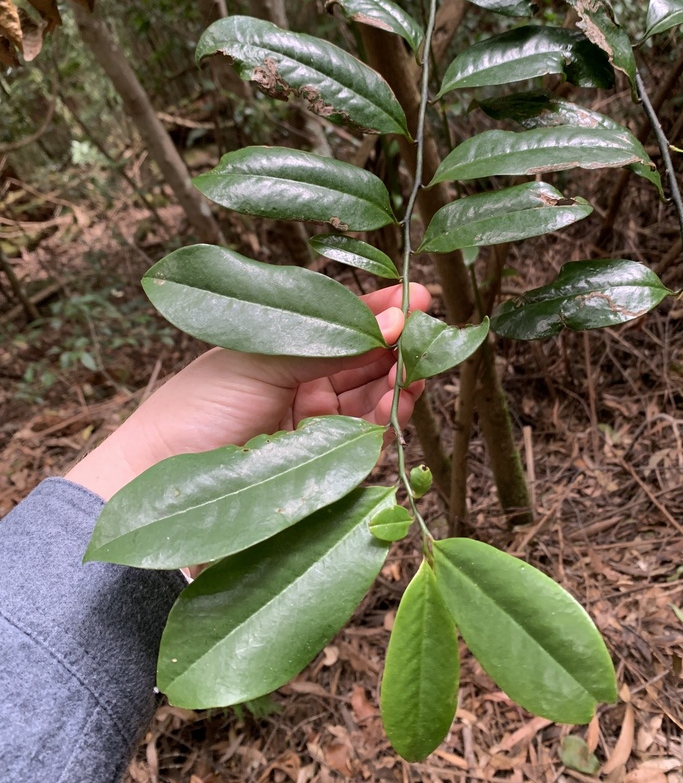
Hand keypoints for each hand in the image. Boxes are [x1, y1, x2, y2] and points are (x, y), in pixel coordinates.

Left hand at [66, 283, 430, 500]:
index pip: (339, 327)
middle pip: (362, 363)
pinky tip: (400, 398)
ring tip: (417, 366)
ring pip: (369, 402)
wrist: (153, 486)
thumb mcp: (259, 358)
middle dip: (397, 346)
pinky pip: (365, 441)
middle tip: (428, 331)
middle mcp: (297, 389)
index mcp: (279, 354)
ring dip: (397, 382)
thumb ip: (328, 342)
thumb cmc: (194, 409)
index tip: (416, 296)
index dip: (378, 313)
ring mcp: (311, 431)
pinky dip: (387, 419)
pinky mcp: (321, 473)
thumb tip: (393, 317)